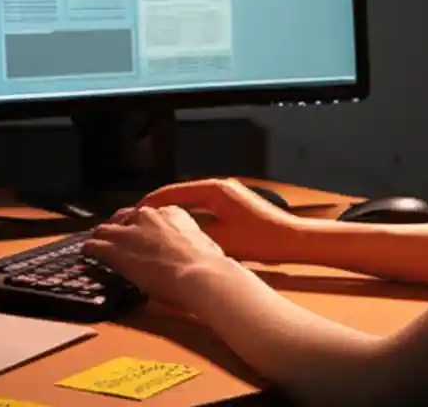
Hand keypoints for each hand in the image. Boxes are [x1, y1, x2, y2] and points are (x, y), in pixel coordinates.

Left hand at [82, 205, 238, 311]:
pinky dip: (89, 251)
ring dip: (100, 238)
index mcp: (172, 213)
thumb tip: (191, 253)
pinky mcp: (114, 248)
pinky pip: (93, 245)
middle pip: (124, 217)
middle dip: (119, 228)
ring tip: (96, 247)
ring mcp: (129, 231)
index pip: (149, 215)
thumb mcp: (202, 246)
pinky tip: (87, 256)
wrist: (200, 275)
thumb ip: (190, 244)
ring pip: (105, 229)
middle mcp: (149, 215)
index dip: (142, 227)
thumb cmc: (209, 267)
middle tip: (116, 240)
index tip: (141, 237)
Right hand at [135, 179, 306, 263]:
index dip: (150, 202)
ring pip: (193, 201)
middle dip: (160, 206)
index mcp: (214, 190)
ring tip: (156, 226)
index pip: (173, 191)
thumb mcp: (220, 240)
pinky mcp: (236, 205)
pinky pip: (206, 207)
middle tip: (139, 220)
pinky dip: (191, 216)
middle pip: (182, 193)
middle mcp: (221, 187)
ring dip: (175, 211)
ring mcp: (229, 195)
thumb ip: (192, 234)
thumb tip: (167, 234)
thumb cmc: (262, 239)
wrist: (294, 240)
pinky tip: (183, 231)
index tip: (133, 212)